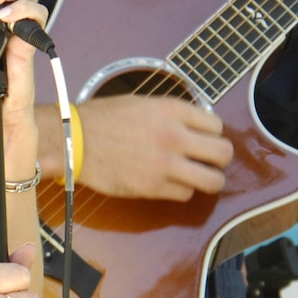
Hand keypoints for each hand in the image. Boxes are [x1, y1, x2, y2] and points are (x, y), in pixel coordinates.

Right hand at [65, 93, 233, 201]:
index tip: (203, 139)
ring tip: (200, 177)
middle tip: (210, 161)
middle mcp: (174, 137)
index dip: (212, 134)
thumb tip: (196, 127)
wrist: (74, 140)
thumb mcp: (143, 103)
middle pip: (223, 154)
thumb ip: (172, 114)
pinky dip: (181, 190)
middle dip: (220, 159)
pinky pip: (185, 194)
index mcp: (172, 110)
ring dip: (209, 180)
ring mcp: (165, 164)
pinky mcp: (152, 187)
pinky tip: (170, 183)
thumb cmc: (104, 118)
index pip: (217, 126)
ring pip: (212, 180)